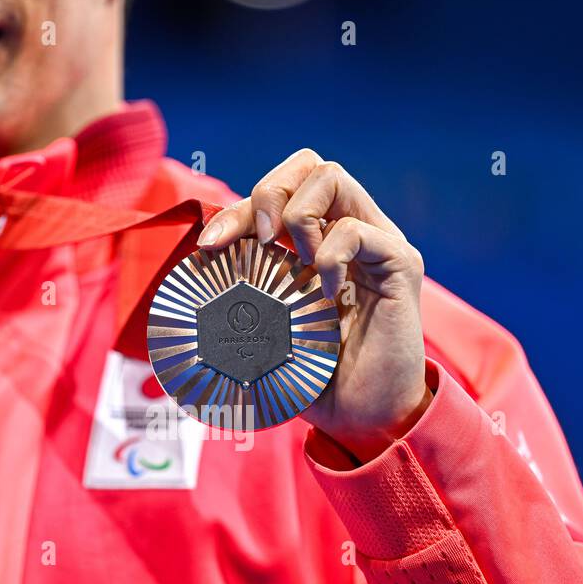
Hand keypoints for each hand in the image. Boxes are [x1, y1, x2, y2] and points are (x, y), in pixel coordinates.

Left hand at [197, 149, 431, 462]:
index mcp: (316, 241)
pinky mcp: (400, 263)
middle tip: (254, 239)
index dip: (236, 208)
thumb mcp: (263, 334)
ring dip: (297, 214)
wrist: (364, 419)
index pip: (276, 193)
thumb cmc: (315, 379)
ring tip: (293, 263)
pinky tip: (324, 293)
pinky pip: (357, 231)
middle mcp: (349, 231)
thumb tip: (182, 292)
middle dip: (267, 190)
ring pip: (332, 177)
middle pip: (307, 165)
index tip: (208, 247)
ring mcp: (376, 243)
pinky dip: (330, 255)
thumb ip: (238, 301)